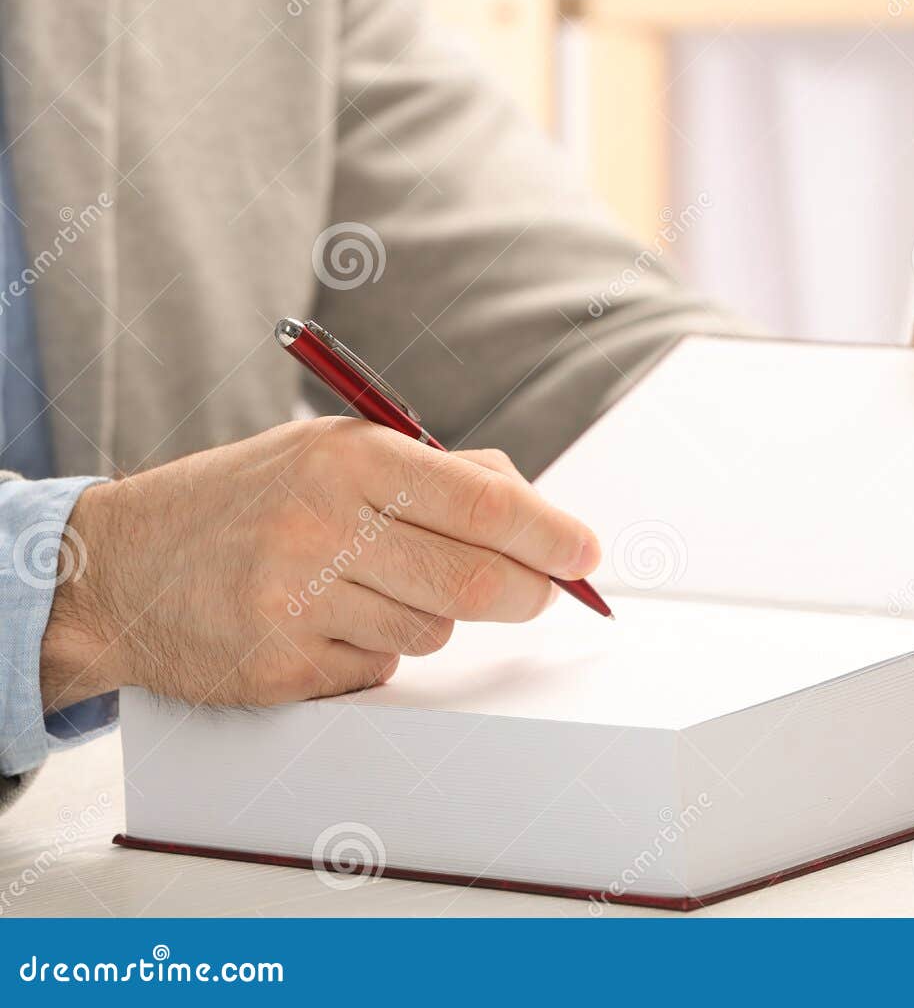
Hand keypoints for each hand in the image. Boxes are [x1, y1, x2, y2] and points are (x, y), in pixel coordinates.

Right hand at [40, 418, 599, 710]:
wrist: (115, 569)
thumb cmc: (244, 502)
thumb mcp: (331, 452)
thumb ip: (435, 471)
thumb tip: (536, 505)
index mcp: (346, 458)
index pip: (484, 503)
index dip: (552, 534)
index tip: (589, 554)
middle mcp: (321, 526)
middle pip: (476, 582)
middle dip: (529, 594)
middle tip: (542, 593)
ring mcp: (297, 604)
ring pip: (433, 631)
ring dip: (431, 617)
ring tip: (373, 586)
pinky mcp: (281, 669)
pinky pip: (380, 670)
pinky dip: (377, 652)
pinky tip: (326, 622)